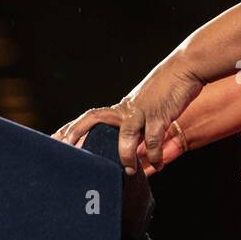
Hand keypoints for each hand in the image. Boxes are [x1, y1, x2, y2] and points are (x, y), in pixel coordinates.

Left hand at [51, 50, 204, 174]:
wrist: (185, 67)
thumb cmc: (166, 88)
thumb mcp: (145, 107)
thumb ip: (136, 125)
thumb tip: (129, 147)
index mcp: (121, 108)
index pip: (90, 117)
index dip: (72, 128)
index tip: (55, 140)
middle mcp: (127, 109)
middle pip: (95, 118)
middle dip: (78, 133)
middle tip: (66, 150)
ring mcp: (142, 111)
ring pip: (125, 134)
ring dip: (125, 154)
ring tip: (128, 171)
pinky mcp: (159, 115)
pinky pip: (153, 139)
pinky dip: (154, 154)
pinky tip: (157, 163)